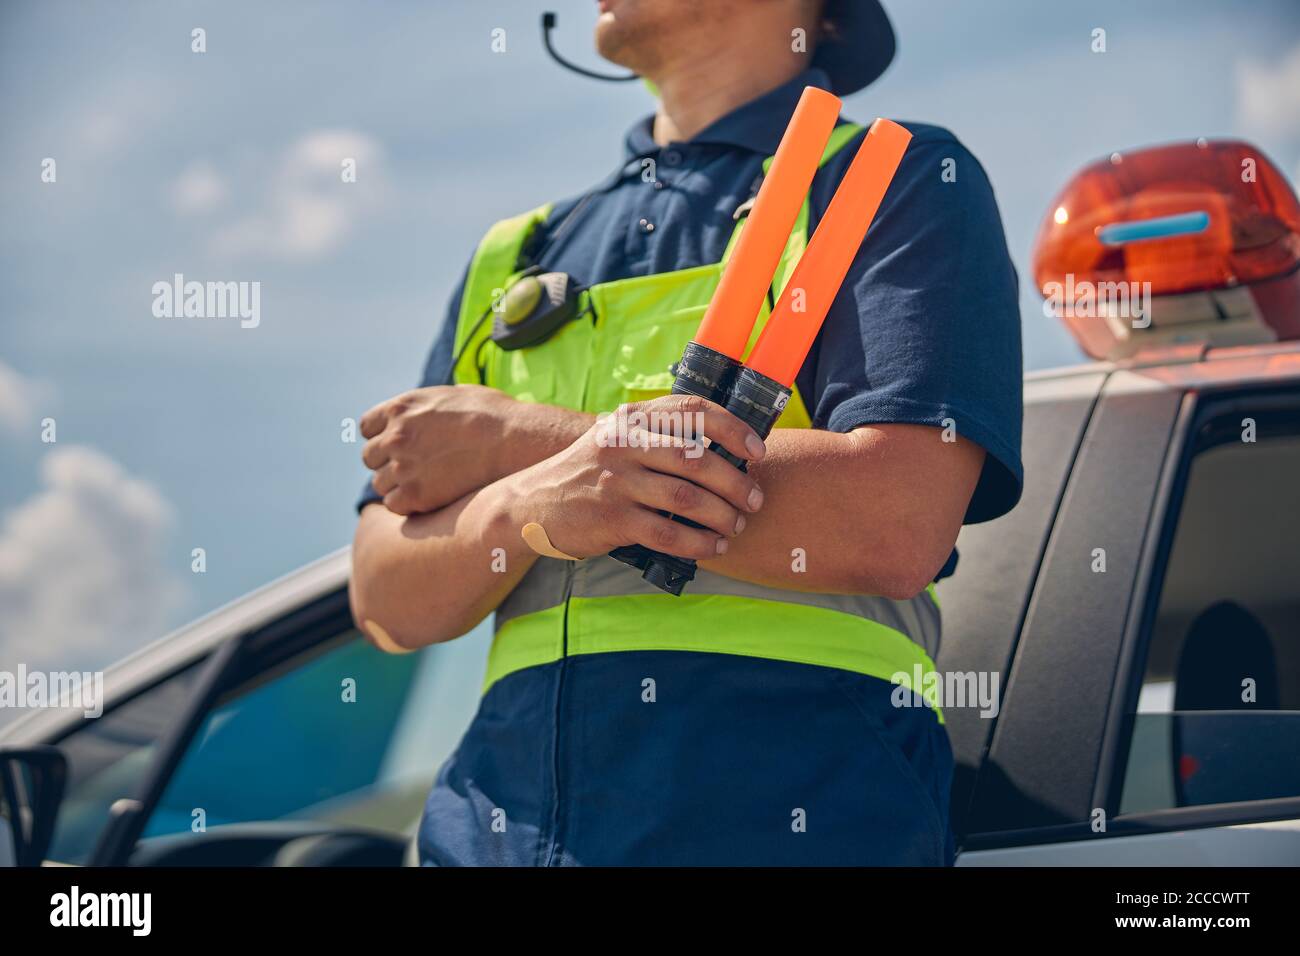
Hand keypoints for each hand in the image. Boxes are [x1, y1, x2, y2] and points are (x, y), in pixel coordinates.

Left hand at [361, 384, 515, 514]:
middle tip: (413, 468)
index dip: (382, 437)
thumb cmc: (495, 414)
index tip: (398, 446)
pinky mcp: (416, 495)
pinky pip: (394, 505)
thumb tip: (425, 411)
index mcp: (400, 408)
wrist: (514, 441)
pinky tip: (428, 499)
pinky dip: (408, 505)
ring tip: (425, 485)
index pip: (367, 427)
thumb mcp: (454, 394)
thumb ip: (427, 405)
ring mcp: (403, 466)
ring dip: (398, 486)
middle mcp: (395, 436)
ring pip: (380, 484)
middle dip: (388, 462)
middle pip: (370, 457)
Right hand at [508, 395, 767, 559]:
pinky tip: (712, 548)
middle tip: (754, 500)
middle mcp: (624, 444)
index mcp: (632, 419)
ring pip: (686, 497)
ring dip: (721, 515)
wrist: (532, 504)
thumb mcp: (616, 440)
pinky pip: (667, 532)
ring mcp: (616, 481)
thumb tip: (726, 451)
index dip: (733, 429)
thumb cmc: (590, 473)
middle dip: (735, 482)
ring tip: (735, 526)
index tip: (757, 452)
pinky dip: (697, 542)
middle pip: (697, 458)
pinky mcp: (611, 519)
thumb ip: (659, 437)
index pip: (692, 410)